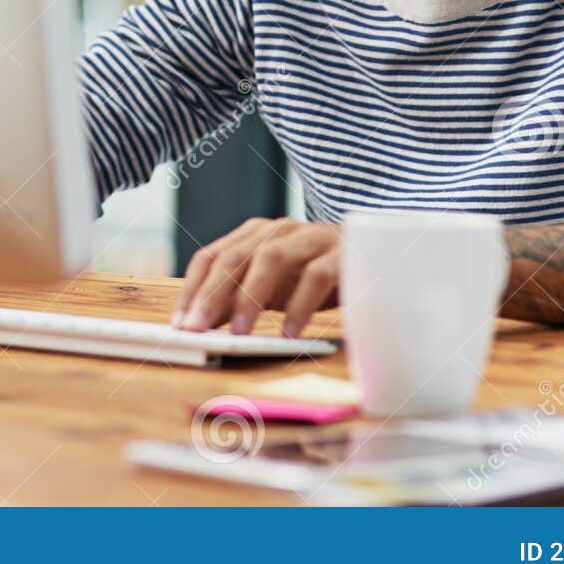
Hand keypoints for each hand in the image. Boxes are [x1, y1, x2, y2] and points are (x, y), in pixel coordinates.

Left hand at [171, 218, 339, 337]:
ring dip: (250, 297)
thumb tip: (201, 323)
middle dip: (211, 294)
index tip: (179, 324)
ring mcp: (313, 237)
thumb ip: (241, 300)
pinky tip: (289, 334)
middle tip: (197, 329)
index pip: (211, 256)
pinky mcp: (344, 253)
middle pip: (235, 256)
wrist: (383, 259)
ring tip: (239, 334)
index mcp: (257, 234)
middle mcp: (281, 229)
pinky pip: (317, 276)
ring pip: (272, 258)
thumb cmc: (320, 277)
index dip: (192, 289)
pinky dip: (300, 307)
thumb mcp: (275, 289)